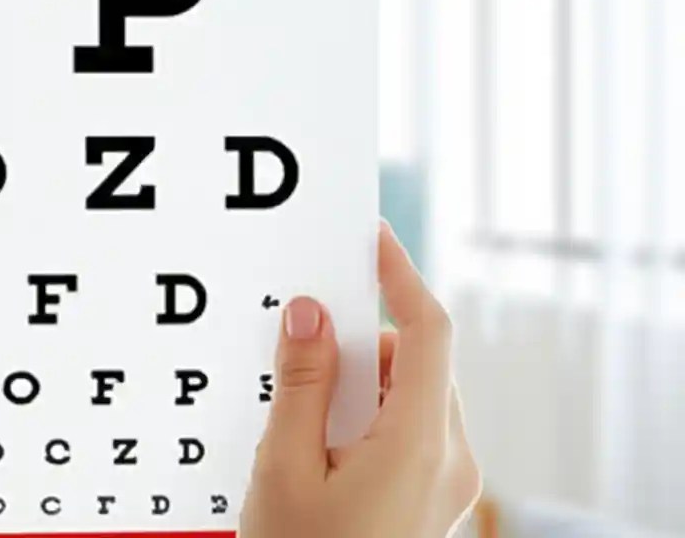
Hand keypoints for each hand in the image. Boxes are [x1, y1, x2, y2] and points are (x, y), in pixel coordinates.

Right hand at [242, 224, 481, 537]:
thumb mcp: (285, 469)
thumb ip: (299, 384)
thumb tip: (311, 311)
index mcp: (420, 447)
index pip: (427, 334)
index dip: (400, 276)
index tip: (370, 239)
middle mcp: (449, 460)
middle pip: (417, 362)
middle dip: (359, 342)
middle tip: (298, 342)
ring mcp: (446, 482)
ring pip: (411, 395)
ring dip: (359, 382)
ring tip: (300, 412)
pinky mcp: (431, 497)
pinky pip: (408, 428)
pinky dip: (367, 414)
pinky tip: (319, 439)